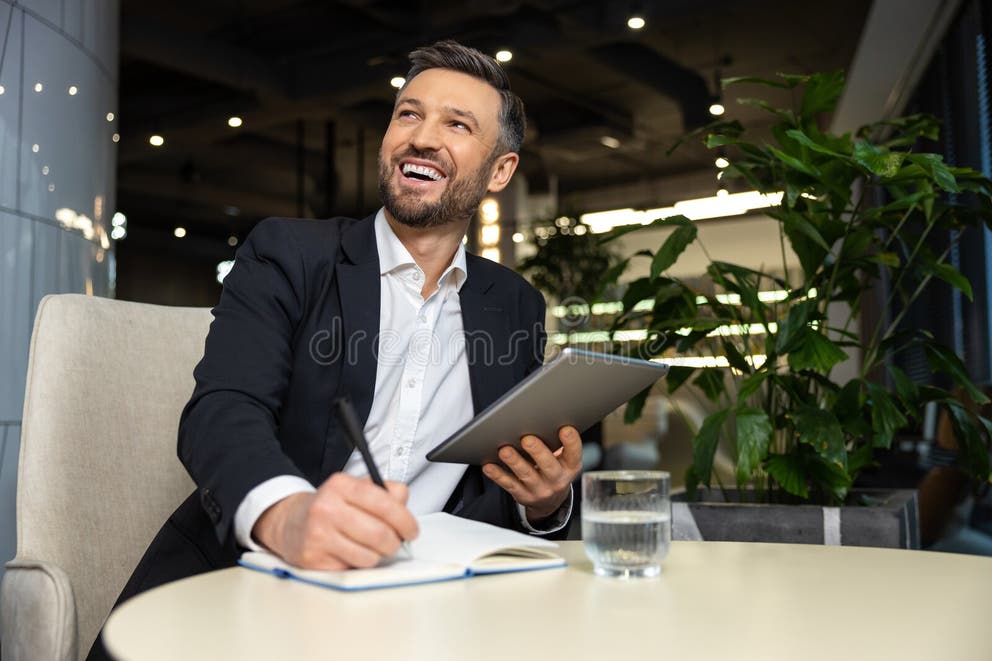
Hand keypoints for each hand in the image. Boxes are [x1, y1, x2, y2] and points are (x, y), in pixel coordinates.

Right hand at [252, 472, 418, 569]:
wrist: (290, 524)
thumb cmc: (332, 508)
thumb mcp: (356, 490)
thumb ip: (386, 493)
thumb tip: (404, 504)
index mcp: (341, 485)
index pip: (384, 502)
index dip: (405, 520)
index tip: (412, 530)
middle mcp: (327, 508)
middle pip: (380, 533)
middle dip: (394, 543)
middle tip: (394, 543)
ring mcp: (318, 534)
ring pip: (369, 556)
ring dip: (376, 556)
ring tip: (369, 547)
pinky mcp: (313, 559)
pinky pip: (352, 568)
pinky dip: (358, 564)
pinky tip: (349, 554)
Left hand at [482, 426, 582, 521]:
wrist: (550, 501)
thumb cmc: (554, 469)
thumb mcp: (563, 459)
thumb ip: (557, 443)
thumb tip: (541, 418)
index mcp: (570, 466)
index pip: (574, 453)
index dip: (571, 441)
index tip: (565, 428)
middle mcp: (557, 479)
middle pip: (549, 466)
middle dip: (538, 451)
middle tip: (527, 439)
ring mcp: (540, 489)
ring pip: (526, 475)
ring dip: (515, 462)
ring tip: (504, 450)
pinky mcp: (523, 495)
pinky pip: (509, 485)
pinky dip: (498, 475)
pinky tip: (489, 466)